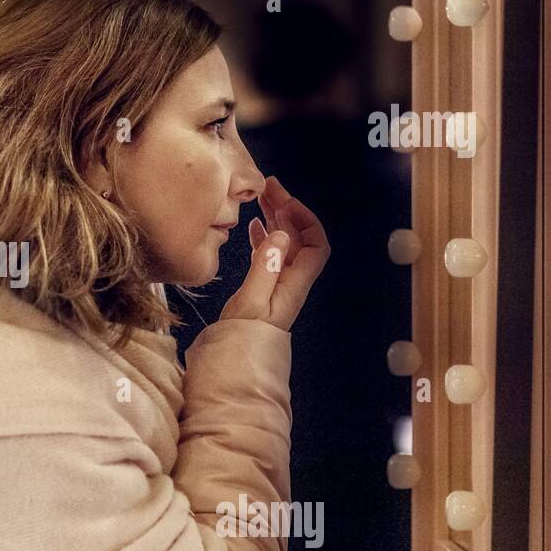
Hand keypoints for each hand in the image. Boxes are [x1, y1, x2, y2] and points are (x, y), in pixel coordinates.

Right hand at [221, 176, 329, 331]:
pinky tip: (254, 226)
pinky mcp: (263, 288)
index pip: (316, 244)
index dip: (306, 219)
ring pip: (283, 244)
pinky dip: (264, 236)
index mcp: (294, 284)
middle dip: (288, 210)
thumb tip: (280, 234)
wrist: (235, 364)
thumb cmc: (243, 339)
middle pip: (299, 238)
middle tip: (270, 187)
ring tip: (261, 198)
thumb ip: (265, 267)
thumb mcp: (252, 302)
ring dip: (275, 219)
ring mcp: (277, 284)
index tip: (286, 201)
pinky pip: (269, 255)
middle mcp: (290, 282)